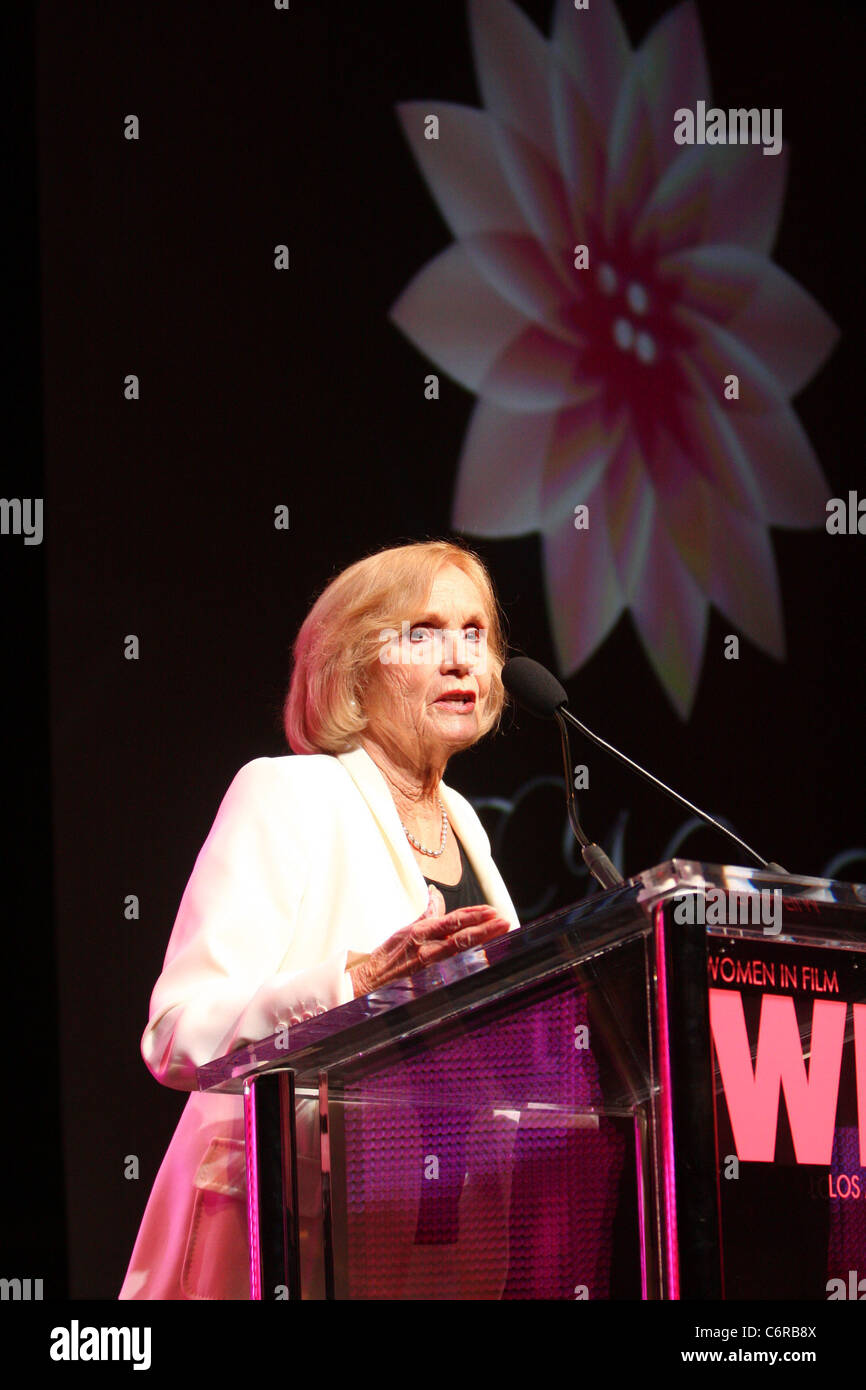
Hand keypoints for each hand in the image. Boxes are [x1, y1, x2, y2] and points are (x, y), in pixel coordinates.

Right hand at [347, 886, 509, 997]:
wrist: (366, 983)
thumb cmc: (386, 957)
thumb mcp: (405, 930)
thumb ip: (426, 915)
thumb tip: (436, 895)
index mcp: (420, 932)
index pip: (452, 920)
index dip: (474, 915)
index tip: (492, 910)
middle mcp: (425, 947)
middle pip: (461, 935)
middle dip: (485, 927)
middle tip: (505, 920)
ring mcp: (427, 965)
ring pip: (459, 951)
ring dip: (481, 941)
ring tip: (500, 932)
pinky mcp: (427, 980)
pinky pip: (451, 969)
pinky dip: (468, 962)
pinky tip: (483, 960)